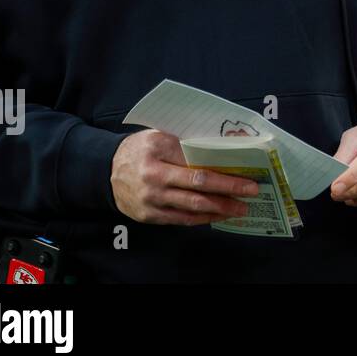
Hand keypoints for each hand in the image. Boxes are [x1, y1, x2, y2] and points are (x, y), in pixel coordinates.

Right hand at [111, 129, 259, 225]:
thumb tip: (220, 148)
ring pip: (191, 207)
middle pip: (198, 186)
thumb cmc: (139, 149)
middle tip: (251, 192)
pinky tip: (218, 215)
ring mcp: (151, 200)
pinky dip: (202, 218)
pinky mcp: (149, 216)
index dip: (223, 171)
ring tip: (240, 208)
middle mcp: (154, 178)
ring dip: (219, 208)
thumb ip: (185, 142)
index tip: (245, 173)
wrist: (105, 171)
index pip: (196, 163)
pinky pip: (181, 219)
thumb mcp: (159, 136)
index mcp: (157, 152)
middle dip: (228, 190)